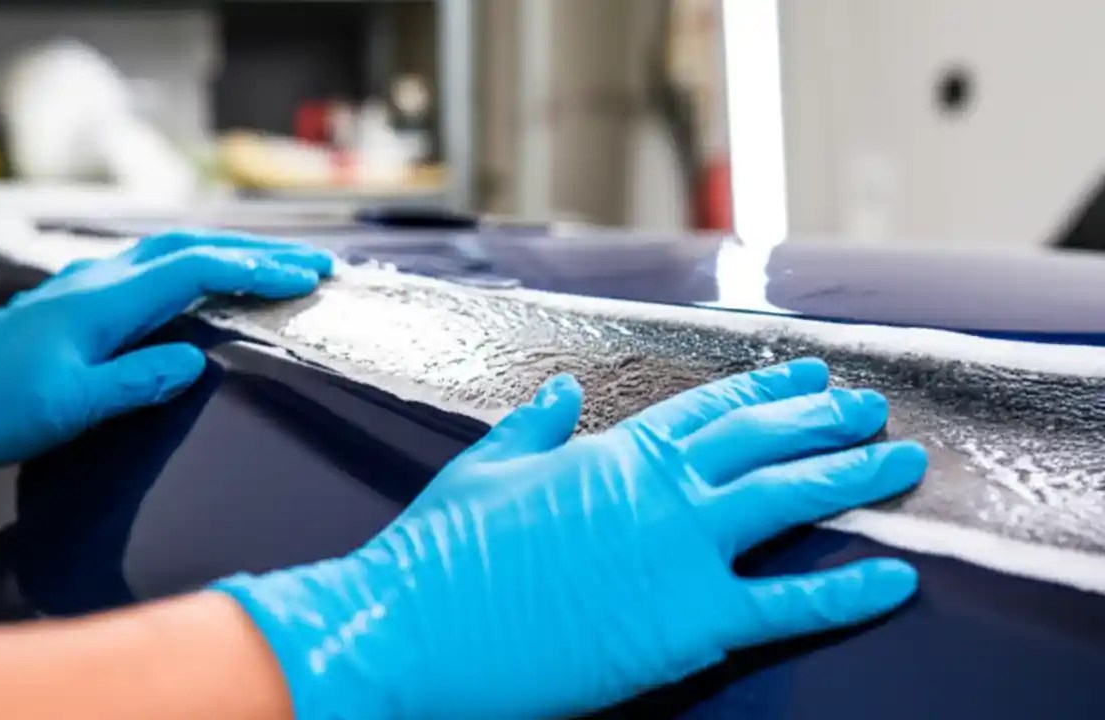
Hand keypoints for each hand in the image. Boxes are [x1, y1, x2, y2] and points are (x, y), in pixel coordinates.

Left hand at [0, 231, 332, 470]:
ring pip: (175, 252)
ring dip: (233, 255)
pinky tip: (215, 284)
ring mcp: (91, 284)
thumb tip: (193, 362)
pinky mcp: (85, 299)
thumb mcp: (69, 407)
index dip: (255, 271)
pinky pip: (156, 268)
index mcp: (105, 300)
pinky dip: (201, 267)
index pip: (196, 271)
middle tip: (315, 263)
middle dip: (259, 252)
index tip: (306, 278)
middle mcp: (101, 280)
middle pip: (194, 247)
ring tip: (281, 268)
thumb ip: (135, 381)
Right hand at [215, 359, 927, 718]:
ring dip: (854, 479)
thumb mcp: (485, 468)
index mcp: (611, 451)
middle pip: (764, 444)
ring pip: (790, 502)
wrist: (414, 627)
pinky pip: (788, 604)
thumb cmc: (441, 552)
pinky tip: (894, 579)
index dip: (767, 393)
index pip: (710, 410)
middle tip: (872, 412)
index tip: (809, 380)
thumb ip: (537, 425)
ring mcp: (679, 553)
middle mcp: (658, 490)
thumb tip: (566, 392)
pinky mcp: (687, 622)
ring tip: (903, 464)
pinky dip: (846, 592)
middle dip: (826, 423)